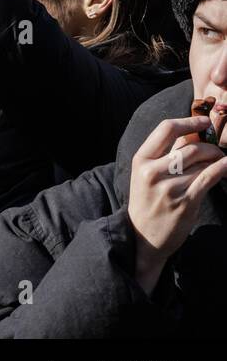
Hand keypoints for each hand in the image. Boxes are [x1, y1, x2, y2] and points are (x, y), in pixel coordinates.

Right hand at [128, 115, 226, 294]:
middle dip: (210, 146)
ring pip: (203, 162)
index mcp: (141, 160)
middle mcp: (153, 171)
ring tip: (222, 162)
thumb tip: (190, 134)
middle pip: (190, 147)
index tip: (204, 122)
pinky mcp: (186, 201)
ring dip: (218, 159)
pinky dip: (223, 169)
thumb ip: (164, 155)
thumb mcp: (145, 175)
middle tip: (218, 151)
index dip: (189, 122)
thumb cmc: (147, 202)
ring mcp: (170, 187)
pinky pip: (210, 177)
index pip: (166, 129)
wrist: (144, 237)